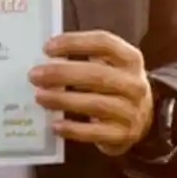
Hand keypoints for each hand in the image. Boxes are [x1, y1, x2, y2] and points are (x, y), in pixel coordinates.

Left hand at [28, 30, 153, 156]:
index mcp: (131, 58)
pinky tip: (55, 125)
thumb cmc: (115, 85)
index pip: (103, 43)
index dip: (74, 42)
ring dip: (63, 100)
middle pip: (97, 74)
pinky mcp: (124, 135)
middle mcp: (135, 83)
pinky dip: (73, 129)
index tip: (47, 48)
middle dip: (61, 73)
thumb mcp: (109, 65)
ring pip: (95, 104)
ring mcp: (132, 111)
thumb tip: (46, 60)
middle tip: (35, 75)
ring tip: (40, 97)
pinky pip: (95, 132)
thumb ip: (84, 57)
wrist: (142, 119)